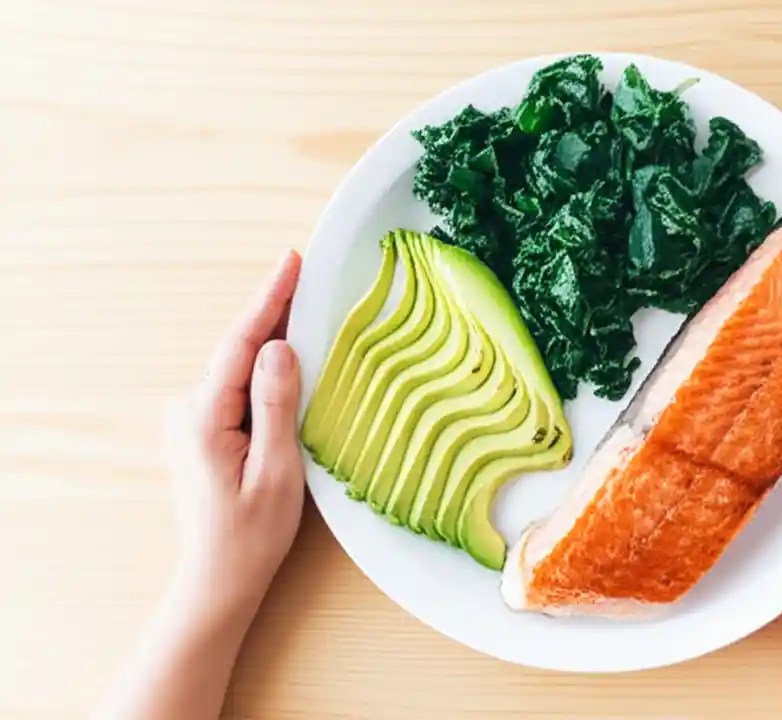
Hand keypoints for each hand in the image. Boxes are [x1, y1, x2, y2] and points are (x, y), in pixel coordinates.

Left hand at [165, 250, 304, 612]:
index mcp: (205, 415)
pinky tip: (290, 359)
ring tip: (308, 309)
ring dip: (273, 340)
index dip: (269, 298)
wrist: (219, 577)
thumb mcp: (276, 470)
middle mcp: (189, 409)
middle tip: (311, 274)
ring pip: (240, 367)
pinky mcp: (202, 429)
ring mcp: (192, 418)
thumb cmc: (252, 534)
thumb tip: (279, 347)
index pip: (241, 343)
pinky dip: (265, 368)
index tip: (292, 261)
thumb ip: (276, 405)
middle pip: (239, 348)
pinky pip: (238, 385)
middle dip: (275, 311)